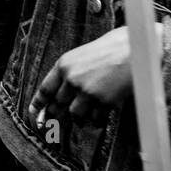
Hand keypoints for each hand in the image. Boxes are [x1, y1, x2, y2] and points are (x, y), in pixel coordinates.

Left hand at [28, 24, 154, 127]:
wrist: (135, 49)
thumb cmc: (111, 48)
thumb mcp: (82, 55)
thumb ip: (70, 72)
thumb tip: (61, 92)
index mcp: (64, 64)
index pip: (45, 89)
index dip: (39, 104)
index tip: (34, 113)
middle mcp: (72, 79)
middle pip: (57, 104)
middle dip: (55, 114)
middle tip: (53, 121)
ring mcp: (87, 91)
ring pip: (74, 114)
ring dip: (79, 118)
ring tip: (83, 117)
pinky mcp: (103, 102)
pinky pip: (94, 118)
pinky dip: (96, 120)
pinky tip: (100, 116)